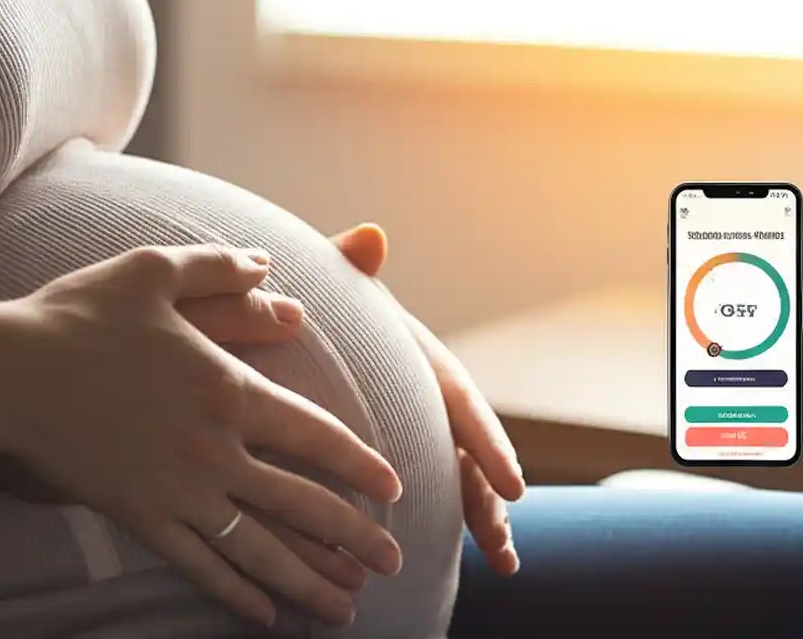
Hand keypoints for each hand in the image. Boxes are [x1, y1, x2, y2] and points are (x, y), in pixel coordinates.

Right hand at [0, 244, 403, 627]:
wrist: (4, 374)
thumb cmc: (80, 316)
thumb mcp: (154, 271)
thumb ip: (219, 268)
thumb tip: (267, 263)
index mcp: (229, 389)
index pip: (317, 437)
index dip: (361, 467)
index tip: (394, 491)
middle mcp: (214, 449)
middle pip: (303, 503)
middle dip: (355, 537)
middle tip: (394, 563)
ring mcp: (177, 490)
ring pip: (260, 549)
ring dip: (310, 581)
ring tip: (348, 609)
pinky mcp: (139, 518)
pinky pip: (199, 566)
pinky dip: (236, 594)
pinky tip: (265, 615)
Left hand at [332, 224, 524, 575]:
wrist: (290, 319)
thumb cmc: (310, 300)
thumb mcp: (328, 285)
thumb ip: (346, 267)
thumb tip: (370, 237)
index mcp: (415, 355)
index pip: (458, 400)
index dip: (488, 443)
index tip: (511, 484)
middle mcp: (424, 392)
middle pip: (469, 448)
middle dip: (492, 496)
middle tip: (505, 543)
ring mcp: (414, 424)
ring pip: (458, 475)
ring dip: (483, 518)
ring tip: (507, 565)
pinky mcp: (396, 449)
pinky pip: (430, 488)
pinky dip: (450, 522)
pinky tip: (466, 559)